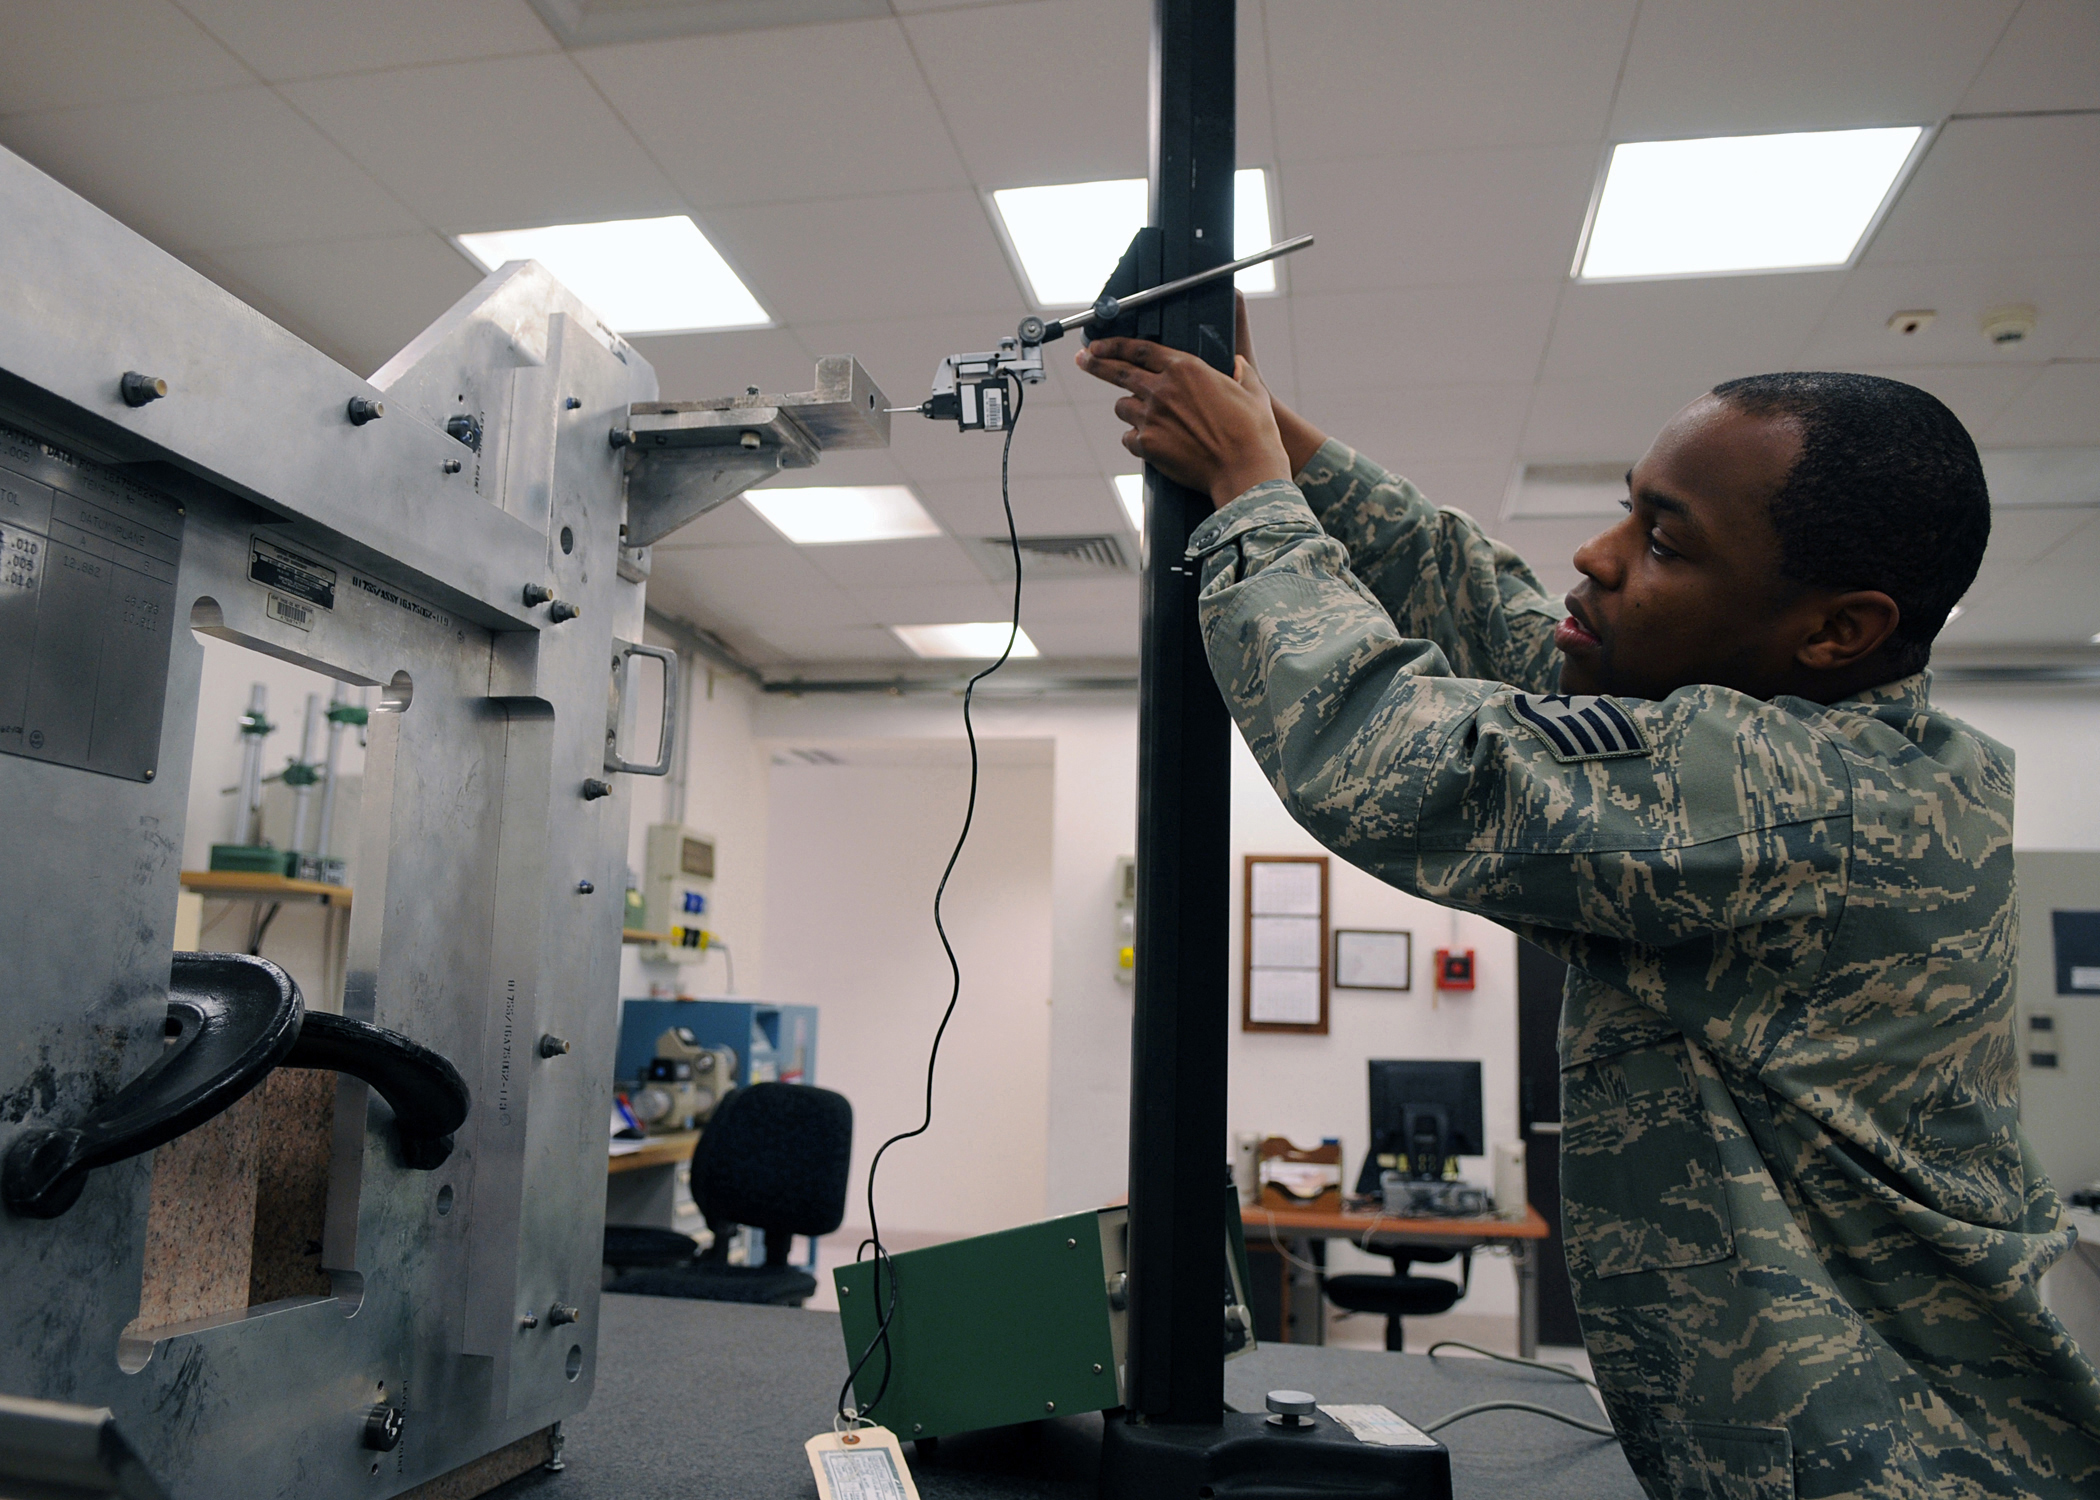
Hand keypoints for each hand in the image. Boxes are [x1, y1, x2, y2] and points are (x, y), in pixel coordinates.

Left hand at [1075, 338, 1291, 509]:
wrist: (1245, 469)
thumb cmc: (1254, 432)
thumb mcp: (1253, 391)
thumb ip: (1241, 373)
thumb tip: (1238, 365)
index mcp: (1186, 368)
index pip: (1140, 349)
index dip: (1115, 344)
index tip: (1098, 343)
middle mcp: (1163, 388)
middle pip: (1118, 372)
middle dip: (1095, 363)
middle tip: (1082, 359)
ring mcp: (1151, 417)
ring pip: (1123, 408)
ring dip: (1130, 411)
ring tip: (1148, 420)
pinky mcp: (1147, 444)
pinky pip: (1128, 439)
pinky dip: (1136, 440)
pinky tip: (1152, 445)